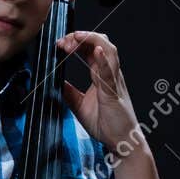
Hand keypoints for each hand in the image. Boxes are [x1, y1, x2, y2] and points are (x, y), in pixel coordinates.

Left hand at [57, 30, 138, 149]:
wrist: (122, 141)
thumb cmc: (107, 125)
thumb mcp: (80, 107)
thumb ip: (69, 93)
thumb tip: (57, 83)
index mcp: (102, 75)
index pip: (90, 50)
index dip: (76, 42)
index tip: (61, 44)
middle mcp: (110, 74)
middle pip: (99, 43)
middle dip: (81, 37)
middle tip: (64, 40)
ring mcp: (114, 81)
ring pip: (108, 50)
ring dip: (91, 40)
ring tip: (76, 37)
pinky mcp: (114, 92)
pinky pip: (110, 72)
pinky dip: (104, 59)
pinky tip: (96, 50)